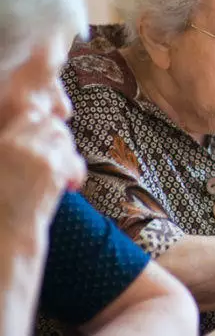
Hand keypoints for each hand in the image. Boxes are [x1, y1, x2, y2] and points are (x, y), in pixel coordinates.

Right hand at [0, 109, 85, 241]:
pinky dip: (77, 171)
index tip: (45, 139)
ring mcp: (40, 157)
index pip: (31, 115)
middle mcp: (21, 145)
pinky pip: (76, 159)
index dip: (42, 123)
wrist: (6, 228)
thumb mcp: (1, 166)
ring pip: (66, 139)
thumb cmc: (2, 202)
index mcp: (4, 142)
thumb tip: (36, 135)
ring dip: (68, 152)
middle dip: (59, 136)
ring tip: (62, 171)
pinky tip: (71, 186)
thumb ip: (12, 149)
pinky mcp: (55, 172)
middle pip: (52, 124)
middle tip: (58, 156)